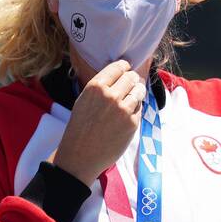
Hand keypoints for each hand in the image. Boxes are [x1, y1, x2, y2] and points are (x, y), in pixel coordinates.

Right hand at [52, 60, 143, 185]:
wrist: (80, 155)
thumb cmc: (81, 127)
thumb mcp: (84, 100)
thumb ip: (102, 87)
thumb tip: (123, 73)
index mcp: (95, 87)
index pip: (118, 67)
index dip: (124, 67)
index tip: (126, 68)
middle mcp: (110, 95)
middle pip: (131, 77)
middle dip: (132, 79)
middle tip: (131, 83)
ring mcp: (123, 109)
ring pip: (139, 91)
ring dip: (137, 92)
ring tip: (131, 97)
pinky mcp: (132, 123)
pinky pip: (140, 108)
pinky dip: (136, 109)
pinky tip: (126, 114)